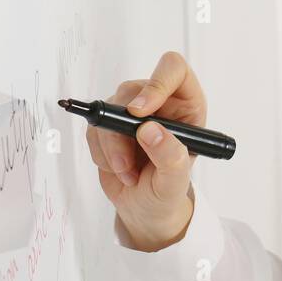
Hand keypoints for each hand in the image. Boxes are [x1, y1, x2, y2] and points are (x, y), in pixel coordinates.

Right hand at [86, 51, 205, 250]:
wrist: (146, 209)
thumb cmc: (167, 193)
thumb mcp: (175, 182)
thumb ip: (170, 157)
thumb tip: (150, 130)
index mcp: (186, 106)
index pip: (173, 70)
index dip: (156, 84)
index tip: (140, 112)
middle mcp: (159, 102)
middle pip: (131, 91)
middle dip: (123, 131)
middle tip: (126, 163)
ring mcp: (132, 112)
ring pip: (108, 111)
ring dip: (112, 148)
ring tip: (129, 174)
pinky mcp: (110, 124)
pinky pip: (95, 129)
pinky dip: (101, 153)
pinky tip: (118, 169)